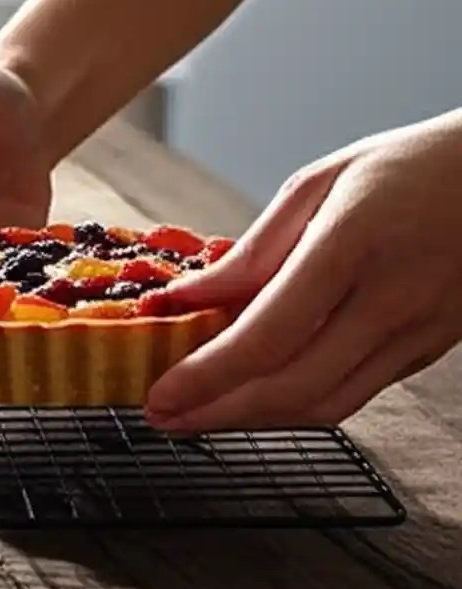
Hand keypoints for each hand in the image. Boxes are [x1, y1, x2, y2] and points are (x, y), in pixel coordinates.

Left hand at [145, 110, 461, 432]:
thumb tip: (186, 297)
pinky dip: (296, 405)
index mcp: (351, 247)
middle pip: (292, 388)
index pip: (267, 337)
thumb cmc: (409, 168)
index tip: (160, 394)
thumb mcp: (319, 184)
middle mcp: (390, 301)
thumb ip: (251, 251)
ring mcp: (418, 334)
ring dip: (252, 420)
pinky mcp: (428, 351)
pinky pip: (354, 395)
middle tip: (163, 416)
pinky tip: (255, 396)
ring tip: (197, 414)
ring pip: (325, 406)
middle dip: (216, 413)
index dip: (207, 377)